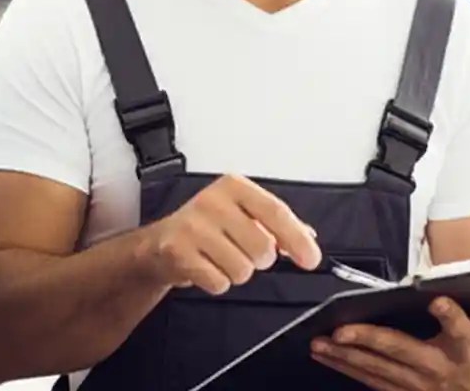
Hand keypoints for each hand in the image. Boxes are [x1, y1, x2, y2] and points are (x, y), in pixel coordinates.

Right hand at [141, 174, 321, 294]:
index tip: (311, 259)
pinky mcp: (178, 252)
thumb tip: (308, 238)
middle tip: (242, 252)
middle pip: (262, 248)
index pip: (275, 212)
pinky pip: (220, 282)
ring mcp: (193, 227)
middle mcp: (212, 202)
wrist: (158, 244)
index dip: (297, 239)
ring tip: (219, 259)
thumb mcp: (241, 214)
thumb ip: (276, 224)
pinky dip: (217, 282)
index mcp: (233, 186)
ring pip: (243, 270)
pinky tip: (205, 267)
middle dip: (259, 259)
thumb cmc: (205, 228)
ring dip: (236, 272)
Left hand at [310, 286, 469, 390]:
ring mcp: (426, 387)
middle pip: (403, 352)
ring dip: (347, 358)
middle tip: (340, 330)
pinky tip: (330, 359)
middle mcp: (445, 372)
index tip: (436, 302)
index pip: (462, 329)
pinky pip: (377, 384)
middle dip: (369, 341)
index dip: (449, 316)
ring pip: (381, 371)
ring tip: (318, 344)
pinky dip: (352, 371)